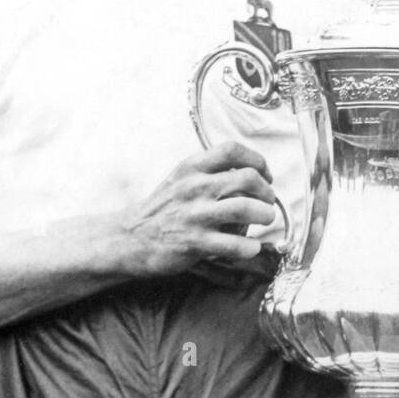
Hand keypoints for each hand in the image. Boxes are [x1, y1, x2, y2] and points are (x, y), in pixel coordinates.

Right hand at [121, 142, 277, 277]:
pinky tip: (251, 247)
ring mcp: (195, 215)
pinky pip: (234, 244)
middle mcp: (194, 187)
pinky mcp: (195, 242)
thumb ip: (210, 172)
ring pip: (245, 208)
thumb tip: (249, 173)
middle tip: (268, 201)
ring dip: (264, 215)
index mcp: (192, 168)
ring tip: (264, 219)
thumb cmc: (162, 209)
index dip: (257, 160)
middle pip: (247, 177)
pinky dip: (250, 247)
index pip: (232, 150)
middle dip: (266, 191)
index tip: (265, 174)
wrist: (131, 238)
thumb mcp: (181, 179)